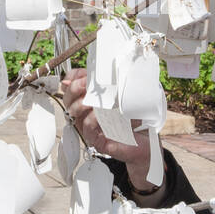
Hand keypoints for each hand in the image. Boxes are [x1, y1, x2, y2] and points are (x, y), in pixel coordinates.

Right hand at [60, 68, 156, 191]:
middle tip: (85, 84)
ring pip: (73, 112)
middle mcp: (86, 113)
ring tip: (92, 99)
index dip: (73, 78)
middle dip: (74, 89)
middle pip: (68, 99)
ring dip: (81, 103)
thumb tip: (98, 73)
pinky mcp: (95, 139)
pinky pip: (87, 126)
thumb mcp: (123, 96)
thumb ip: (110, 84)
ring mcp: (89, 127)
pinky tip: (99, 113)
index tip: (82, 74)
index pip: (72, 86)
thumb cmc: (134, 118)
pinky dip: (91, 117)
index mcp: (89, 100)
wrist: (146, 140)